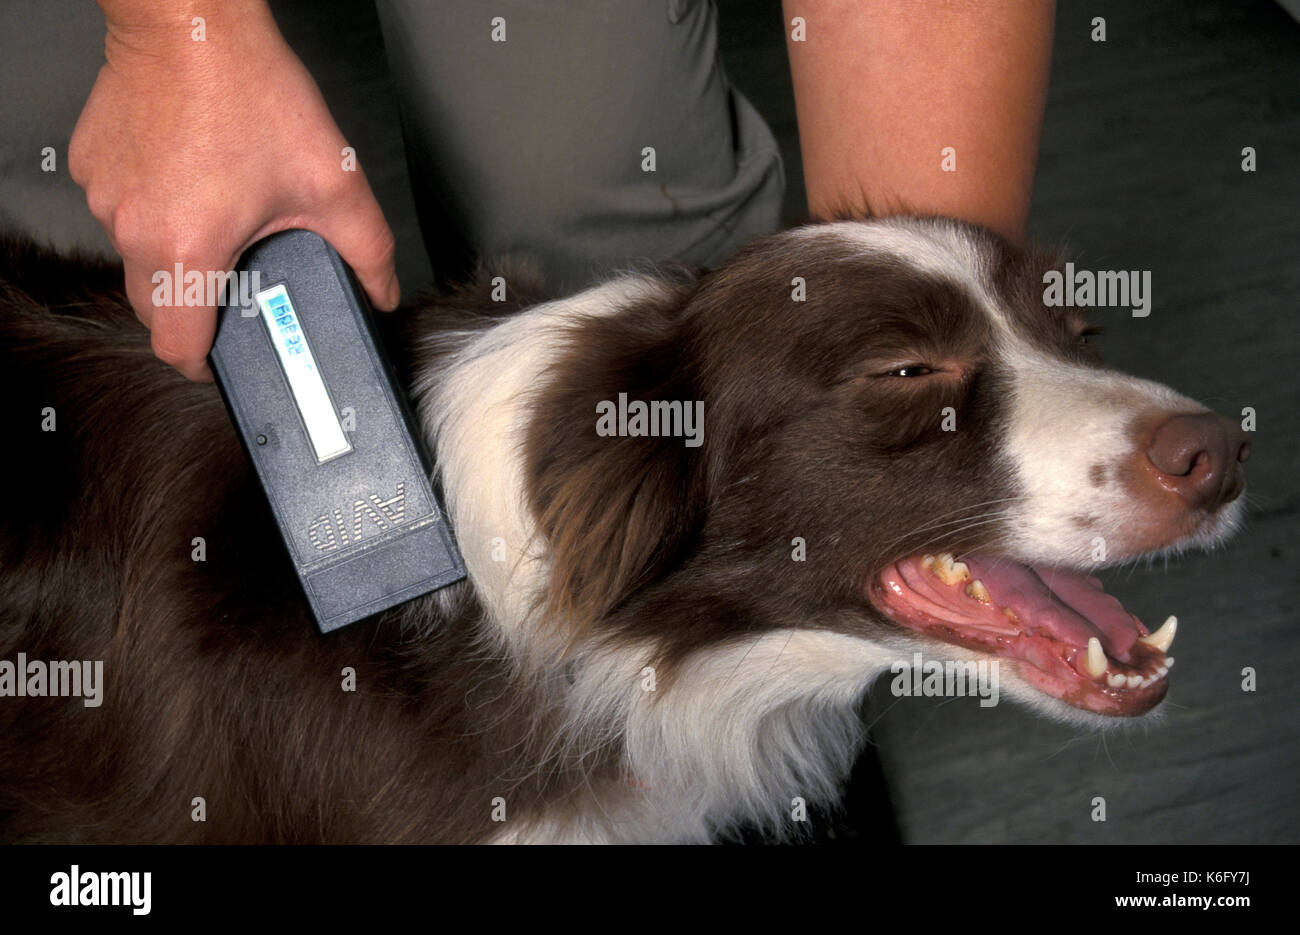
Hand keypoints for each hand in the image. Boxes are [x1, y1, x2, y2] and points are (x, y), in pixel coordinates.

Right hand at [69, 1, 398, 379]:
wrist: (192, 23)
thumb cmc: (249, 92)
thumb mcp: (332, 183)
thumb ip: (367, 251)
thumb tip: (381, 291)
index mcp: (186, 248)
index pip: (176, 346)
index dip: (204, 366)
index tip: (223, 361)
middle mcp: (132, 229)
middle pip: (154, 308)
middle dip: (196, 310)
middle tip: (238, 287)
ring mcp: (106, 197)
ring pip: (137, 259)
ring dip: (177, 256)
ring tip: (223, 220)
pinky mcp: (94, 167)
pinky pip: (122, 212)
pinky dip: (156, 212)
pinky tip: (194, 183)